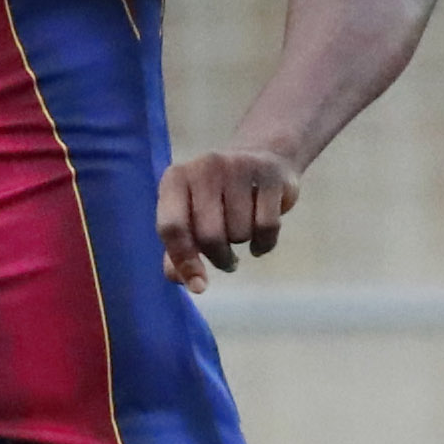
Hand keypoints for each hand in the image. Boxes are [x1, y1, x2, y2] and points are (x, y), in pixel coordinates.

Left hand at [157, 146, 301, 290]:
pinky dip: (264, 244)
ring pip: (240, 233)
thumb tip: (183, 281)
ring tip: (242, 231)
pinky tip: (261, 240)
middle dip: (220, 257)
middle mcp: (205, 168)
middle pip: (210, 236)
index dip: (184, 261)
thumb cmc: (218, 198)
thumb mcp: (191, 218)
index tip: (199, 286)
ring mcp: (238, 167)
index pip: (172, 227)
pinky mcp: (270, 175)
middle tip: (226, 259)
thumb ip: (178, 252)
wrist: (263, 157)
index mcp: (176, 179)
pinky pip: (267, 227)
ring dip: (243, 244)